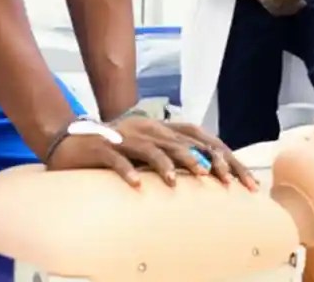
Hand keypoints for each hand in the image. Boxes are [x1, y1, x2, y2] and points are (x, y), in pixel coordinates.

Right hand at [47, 117, 257, 190]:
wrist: (73, 140)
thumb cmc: (117, 150)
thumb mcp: (150, 150)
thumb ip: (174, 155)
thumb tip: (209, 169)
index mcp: (162, 128)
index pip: (200, 137)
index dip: (222, 154)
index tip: (239, 176)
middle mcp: (148, 129)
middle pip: (182, 142)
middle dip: (204, 160)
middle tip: (222, 180)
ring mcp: (126, 137)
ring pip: (152, 148)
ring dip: (170, 163)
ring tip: (186, 179)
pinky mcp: (104, 147)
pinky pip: (117, 160)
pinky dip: (127, 172)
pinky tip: (137, 185)